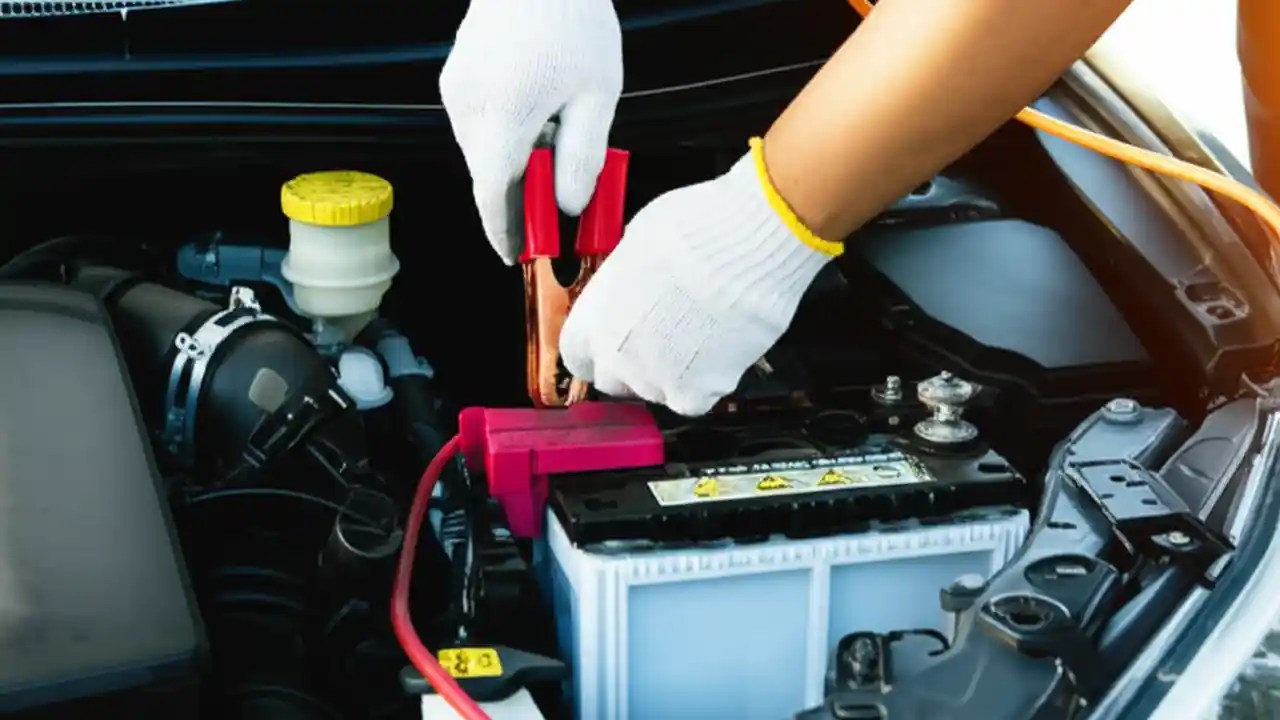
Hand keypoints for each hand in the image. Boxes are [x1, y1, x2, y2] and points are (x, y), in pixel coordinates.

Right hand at [440, 0, 622, 264]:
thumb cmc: (572, 19)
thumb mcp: (597, 93)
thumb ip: (583, 157)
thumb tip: (569, 208)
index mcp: (503, 116)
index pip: (494, 196)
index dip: (505, 233)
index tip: (520, 257)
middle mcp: (468, 106)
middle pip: (489, 177)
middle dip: (521, 200)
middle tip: (560, 208)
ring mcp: (456, 89)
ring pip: (484, 152)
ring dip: (515, 164)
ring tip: (560, 144)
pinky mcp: (456, 76)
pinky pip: (479, 124)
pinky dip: (505, 136)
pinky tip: (540, 114)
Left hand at [559, 141, 838, 415]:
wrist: (747, 243)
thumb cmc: (696, 228)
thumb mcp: (638, 243)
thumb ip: (626, 281)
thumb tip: (633, 283)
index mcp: (594, 317)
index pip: (578, 355)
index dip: (600, 349)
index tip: (614, 342)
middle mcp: (617, 355)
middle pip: (616, 380)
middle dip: (635, 364)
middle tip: (666, 336)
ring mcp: (655, 378)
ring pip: (657, 391)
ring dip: (673, 372)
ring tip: (702, 336)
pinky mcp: (696, 392)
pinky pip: (694, 401)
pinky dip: (707, 382)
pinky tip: (720, 350)